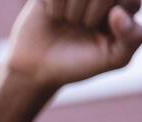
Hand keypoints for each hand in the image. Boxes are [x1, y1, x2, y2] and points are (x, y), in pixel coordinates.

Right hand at [6, 0, 141, 91]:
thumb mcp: (114, 59)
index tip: (106, 25)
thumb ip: (133, 38)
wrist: (37, 68)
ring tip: (68, 23)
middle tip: (83, 27)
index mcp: (125, 4)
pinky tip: (53, 16)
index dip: (116, 12)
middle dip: (92, 15)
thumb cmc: (78, 63)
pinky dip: (55, 8)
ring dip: (72, 13)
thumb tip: (117, 12)